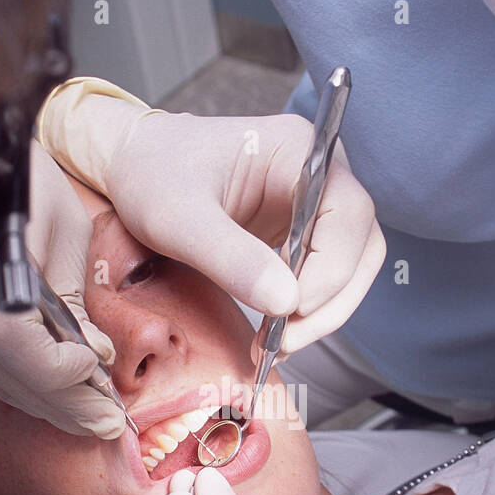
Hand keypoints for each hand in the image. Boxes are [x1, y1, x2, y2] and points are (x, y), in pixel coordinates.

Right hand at [0, 143, 126, 438]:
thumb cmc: (13, 178)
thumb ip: (72, 297)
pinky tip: (52, 395)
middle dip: (65, 404)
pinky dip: (20, 385)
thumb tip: (96, 357)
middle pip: (6, 374)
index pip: (13, 341)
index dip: (58, 369)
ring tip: (90, 416)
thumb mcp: (58, 226)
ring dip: (45, 403)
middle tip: (109, 424)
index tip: (96, 369)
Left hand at [44, 87, 385, 360]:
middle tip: (285, 341)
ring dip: (323, 313)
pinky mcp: (301, 235)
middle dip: (330, 301)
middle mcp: (319, 174)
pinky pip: (325, 278)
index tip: (294, 309)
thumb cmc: (152, 175)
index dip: (333, 268)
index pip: (349, 214)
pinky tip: (274, 331)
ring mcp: (313, 206)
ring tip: (277, 344)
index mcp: (298, 150)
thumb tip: (287, 302)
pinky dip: (307, 311)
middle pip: (361, 246)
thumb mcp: (179, 219)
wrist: (134, 167)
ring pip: (351, 268)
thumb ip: (231, 258)